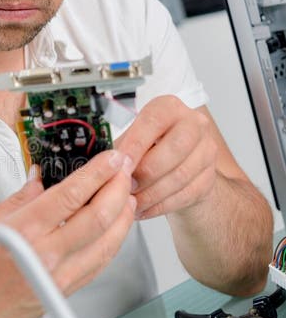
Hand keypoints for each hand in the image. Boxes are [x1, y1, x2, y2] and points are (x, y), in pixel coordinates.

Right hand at [0, 149, 135, 317]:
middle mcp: (46, 255)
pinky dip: (113, 240)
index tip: (112, 159)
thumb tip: (41, 177)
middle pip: (98, 216)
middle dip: (117, 188)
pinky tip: (116, 227)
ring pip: (108, 242)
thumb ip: (21, 198)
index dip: (98, 173)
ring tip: (125, 196)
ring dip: (123, 215)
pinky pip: (99, 262)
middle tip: (124, 171)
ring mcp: (59, 276)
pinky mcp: (66, 291)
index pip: (72, 195)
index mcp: (23, 231)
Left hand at [116, 96, 217, 219]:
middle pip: (175, 148)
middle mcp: (193, 124)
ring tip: (131, 202)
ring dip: (151, 193)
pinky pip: (185, 195)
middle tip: (127, 186)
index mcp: (170, 108)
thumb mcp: (133, 141)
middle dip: (147, 171)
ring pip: (180, 175)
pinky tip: (144, 209)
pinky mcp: (210, 178)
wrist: (178, 168)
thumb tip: (107, 163)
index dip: (136, 144)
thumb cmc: (151, 150)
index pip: (155, 121)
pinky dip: (160, 206)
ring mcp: (206, 151)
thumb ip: (123, 149)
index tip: (121, 163)